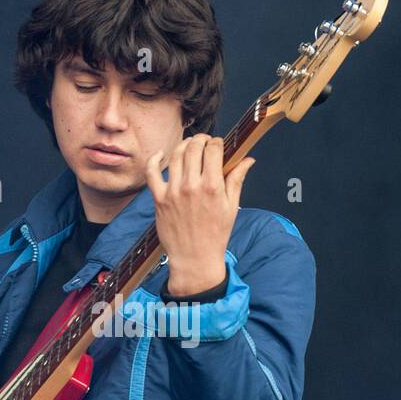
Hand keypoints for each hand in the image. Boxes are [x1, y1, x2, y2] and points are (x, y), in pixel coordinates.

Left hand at [145, 135, 254, 296]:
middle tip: (204, 142)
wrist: (194, 259)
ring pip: (175, 155)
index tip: (218, 144)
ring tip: (189, 146)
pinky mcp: (159, 199)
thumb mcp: (232, 207)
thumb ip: (237, 180)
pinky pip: (152, 172)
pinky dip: (155, 159)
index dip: (217, 142)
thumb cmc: (215, 235)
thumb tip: (248, 160)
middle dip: (201, 140)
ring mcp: (173, 191)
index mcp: (212, 187)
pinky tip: (161, 155)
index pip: (213, 150)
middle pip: (194, 148)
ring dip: (183, 145)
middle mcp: (192, 186)